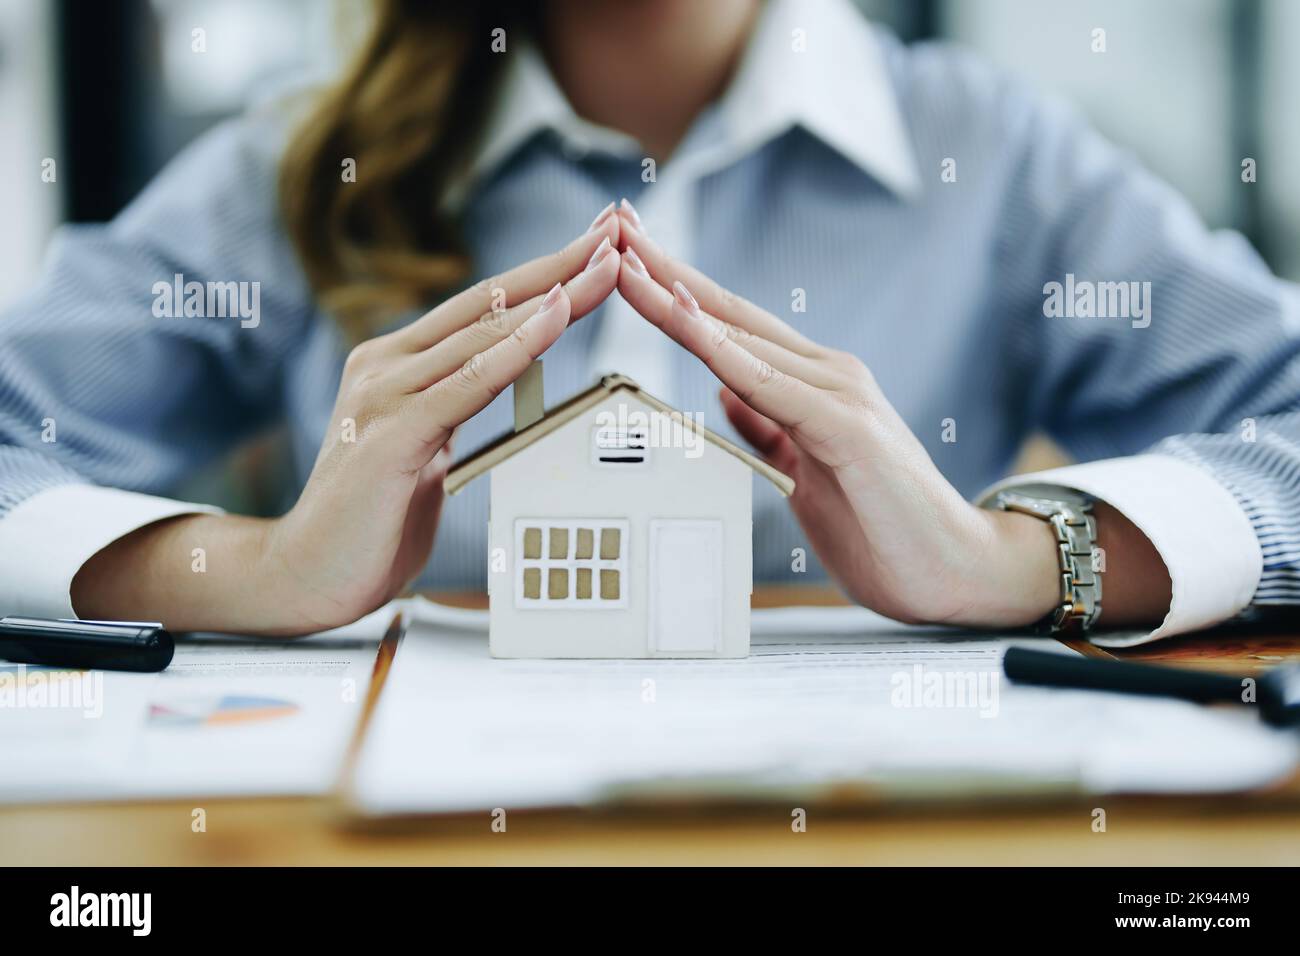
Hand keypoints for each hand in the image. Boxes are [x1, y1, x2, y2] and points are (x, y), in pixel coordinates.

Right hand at [72, 210, 623, 633]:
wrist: (307, 577)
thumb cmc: (371, 519)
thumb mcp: (425, 447)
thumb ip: (453, 405)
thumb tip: (498, 382)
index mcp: (396, 364)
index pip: (483, 307)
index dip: (544, 273)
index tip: (595, 247)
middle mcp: (387, 365)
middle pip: (490, 302)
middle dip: (562, 263)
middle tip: (617, 226)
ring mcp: (384, 395)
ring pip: (485, 332)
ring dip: (556, 294)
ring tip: (607, 262)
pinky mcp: (391, 435)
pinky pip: (469, 383)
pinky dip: (517, 348)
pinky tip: (555, 318)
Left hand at [615, 211, 1114, 627]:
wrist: (955, 569)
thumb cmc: (881, 524)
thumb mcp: (803, 470)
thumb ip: (768, 426)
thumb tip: (725, 391)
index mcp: (811, 384)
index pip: (730, 327)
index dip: (676, 290)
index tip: (627, 255)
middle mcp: (827, 375)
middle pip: (730, 315)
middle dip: (666, 270)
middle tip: (615, 223)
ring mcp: (842, 396)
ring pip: (744, 340)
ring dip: (681, 301)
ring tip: (629, 262)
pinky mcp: (851, 430)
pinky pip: (775, 388)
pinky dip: (728, 354)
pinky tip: (690, 326)